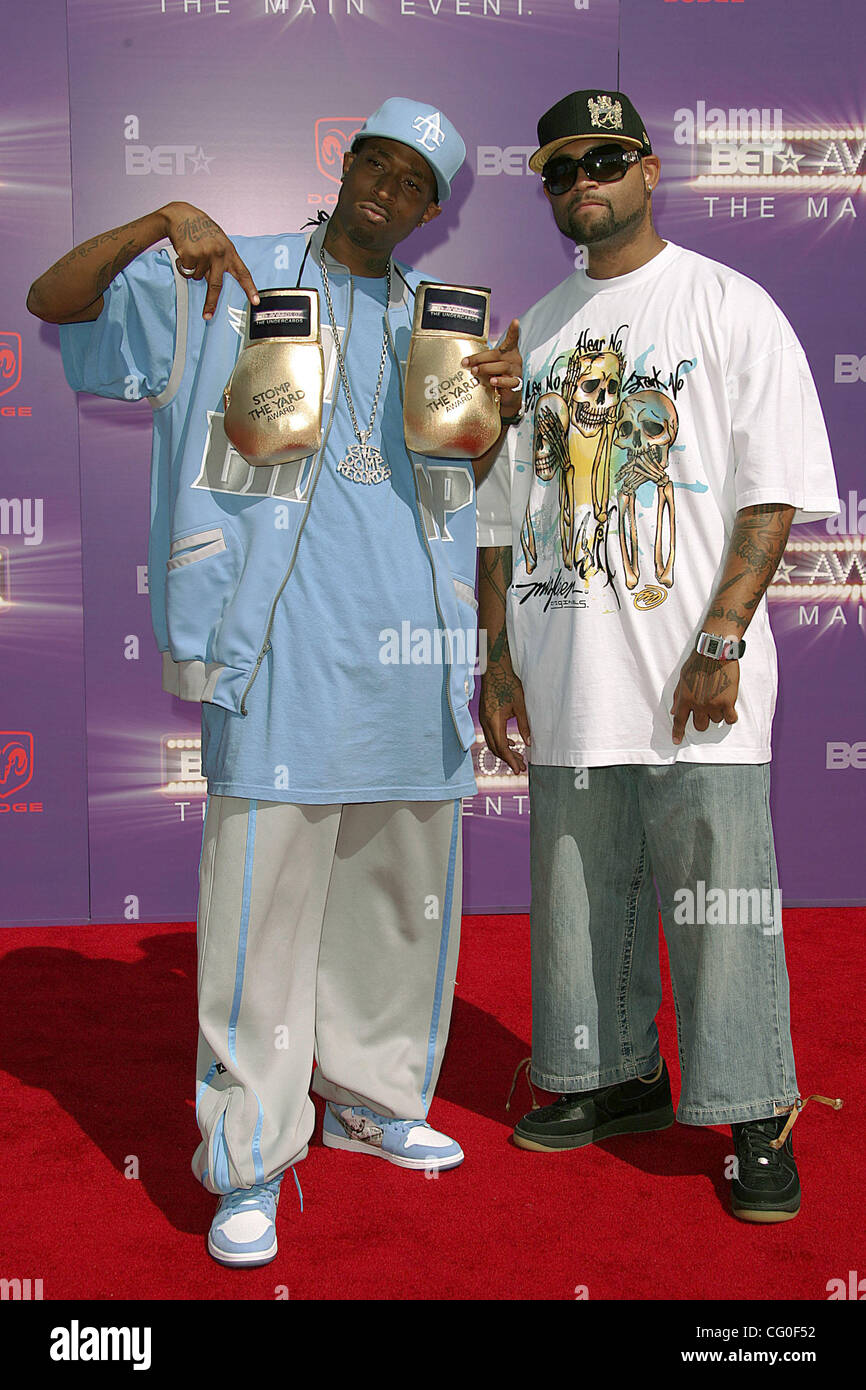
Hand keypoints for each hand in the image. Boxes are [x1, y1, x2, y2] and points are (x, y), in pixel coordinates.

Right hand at [162, 202, 258, 319]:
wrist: (182, 216)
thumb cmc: (202, 230)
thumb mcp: (217, 242)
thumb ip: (220, 261)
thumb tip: (216, 283)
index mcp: (229, 251)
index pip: (243, 273)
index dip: (250, 288)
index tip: (255, 302)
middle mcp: (219, 254)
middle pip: (216, 285)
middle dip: (211, 302)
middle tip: (207, 316)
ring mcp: (205, 254)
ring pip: (198, 278)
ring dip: (193, 270)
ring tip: (193, 253)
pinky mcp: (190, 255)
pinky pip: (187, 272)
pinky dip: (184, 266)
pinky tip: (185, 252)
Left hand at [462, 319, 521, 418]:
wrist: (509, 395)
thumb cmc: (498, 376)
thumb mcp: (492, 365)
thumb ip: (483, 361)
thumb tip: (466, 361)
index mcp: (509, 352)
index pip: (512, 340)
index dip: (513, 331)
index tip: (515, 321)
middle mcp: (514, 359)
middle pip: (496, 354)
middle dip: (479, 358)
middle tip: (467, 363)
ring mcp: (516, 371)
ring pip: (501, 366)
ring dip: (486, 368)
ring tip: (475, 371)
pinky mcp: (516, 384)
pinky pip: (509, 381)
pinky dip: (500, 381)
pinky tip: (493, 382)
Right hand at [479, 663, 530, 774]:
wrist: (495, 670)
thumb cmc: (508, 684)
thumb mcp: (520, 705)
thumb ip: (524, 725)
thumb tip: (529, 742)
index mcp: (494, 721)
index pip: (502, 747)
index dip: (510, 760)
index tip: (518, 768)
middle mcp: (486, 723)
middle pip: (496, 748)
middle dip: (508, 759)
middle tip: (520, 767)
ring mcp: (484, 719)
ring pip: (492, 742)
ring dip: (504, 751)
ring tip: (518, 757)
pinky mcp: (485, 716)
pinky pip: (491, 734)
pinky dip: (500, 742)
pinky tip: (511, 742)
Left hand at [671, 651, 739, 744]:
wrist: (715, 654)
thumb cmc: (697, 663)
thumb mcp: (682, 678)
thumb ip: (678, 696)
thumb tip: (673, 710)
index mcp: (685, 699)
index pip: (679, 721)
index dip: (677, 733)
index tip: (676, 741)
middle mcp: (698, 705)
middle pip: (700, 726)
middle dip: (702, 721)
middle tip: (707, 709)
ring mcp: (713, 705)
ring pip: (716, 720)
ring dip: (717, 713)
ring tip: (719, 698)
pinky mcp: (728, 702)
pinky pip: (730, 719)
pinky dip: (731, 717)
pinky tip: (730, 710)